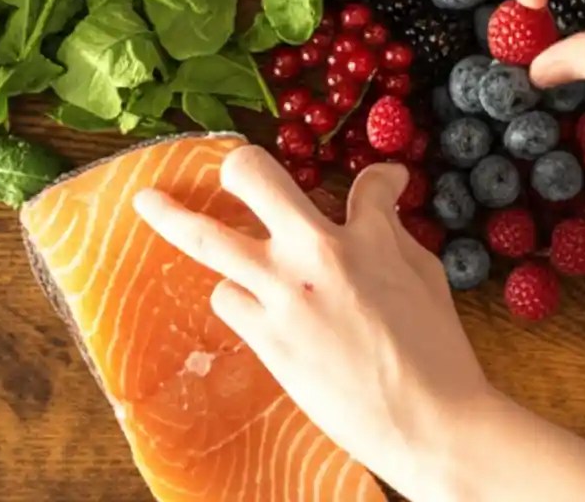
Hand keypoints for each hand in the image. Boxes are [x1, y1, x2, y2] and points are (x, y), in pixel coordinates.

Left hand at [133, 146, 490, 500]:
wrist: (426, 421)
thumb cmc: (437, 355)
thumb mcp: (427, 280)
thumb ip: (395, 238)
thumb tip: (381, 213)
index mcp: (369, 236)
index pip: (369, 185)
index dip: (380, 180)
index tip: (383, 184)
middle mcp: (314, 253)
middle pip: (252, 177)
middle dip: (237, 164)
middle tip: (225, 167)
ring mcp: (281, 293)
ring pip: (207, 237)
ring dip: (173, 216)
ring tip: (147, 201)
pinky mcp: (264, 337)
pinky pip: (226, 298)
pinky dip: (235, 295)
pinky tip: (247, 302)